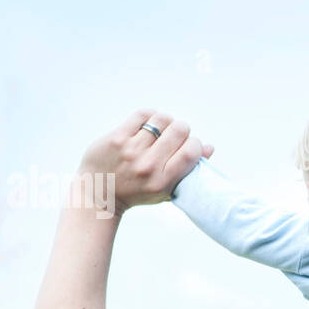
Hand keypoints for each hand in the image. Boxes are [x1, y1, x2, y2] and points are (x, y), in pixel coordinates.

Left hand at [77, 109, 214, 213]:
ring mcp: (131, 150)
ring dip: (166, 121)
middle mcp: (148, 166)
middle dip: (182, 129)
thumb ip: (188, 170)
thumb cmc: (138, 191)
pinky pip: (142, 115)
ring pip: (161, 120)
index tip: (190, 145)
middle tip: (176, 135)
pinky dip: (150, 116)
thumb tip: (209, 147)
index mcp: (163, 182)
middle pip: (179, 130)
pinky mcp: (116, 138)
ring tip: (162, 129)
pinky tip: (148, 123)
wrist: (99, 193)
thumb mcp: (166, 189)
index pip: (191, 151)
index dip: (196, 143)